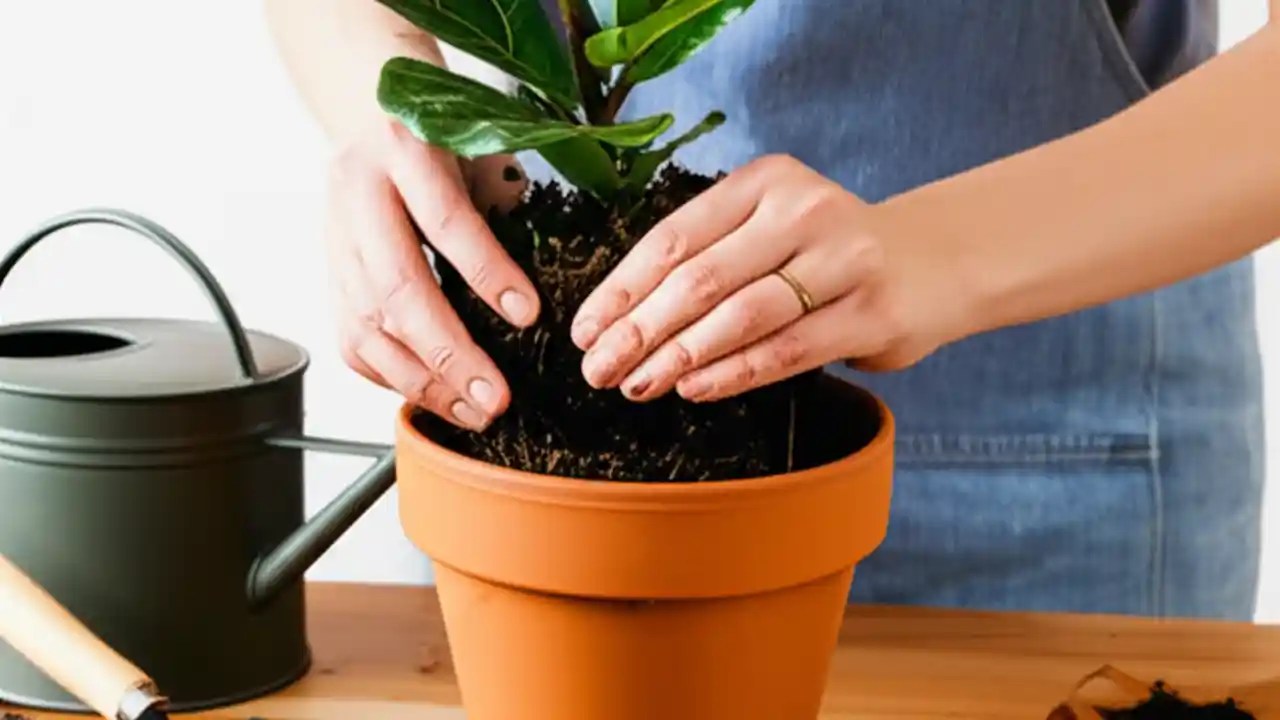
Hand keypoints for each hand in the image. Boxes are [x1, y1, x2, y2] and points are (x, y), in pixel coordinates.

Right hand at [325, 117, 538, 428]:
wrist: (371, 120)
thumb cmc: (443, 144)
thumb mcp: (479, 152)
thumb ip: (504, 207)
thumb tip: (540, 292)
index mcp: (403, 149)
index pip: (444, 219)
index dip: (486, 272)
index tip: (529, 317)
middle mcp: (356, 192)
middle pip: (396, 288)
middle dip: (449, 354)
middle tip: (496, 398)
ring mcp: (334, 237)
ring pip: (366, 325)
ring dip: (423, 382)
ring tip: (474, 412)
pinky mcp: (328, 274)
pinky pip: (351, 340)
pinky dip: (392, 377)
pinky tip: (435, 397)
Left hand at [569, 154, 969, 402]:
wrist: (931, 263)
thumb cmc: (825, 254)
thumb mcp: (767, 231)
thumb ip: (709, 257)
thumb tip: (620, 321)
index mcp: (764, 181)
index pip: (673, 237)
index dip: (622, 289)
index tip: (584, 330)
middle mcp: (804, 208)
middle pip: (699, 277)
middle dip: (639, 329)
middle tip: (597, 369)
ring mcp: (844, 258)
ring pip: (741, 315)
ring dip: (679, 356)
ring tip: (636, 385)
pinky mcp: (872, 311)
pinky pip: (788, 349)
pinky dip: (734, 373)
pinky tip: (694, 388)